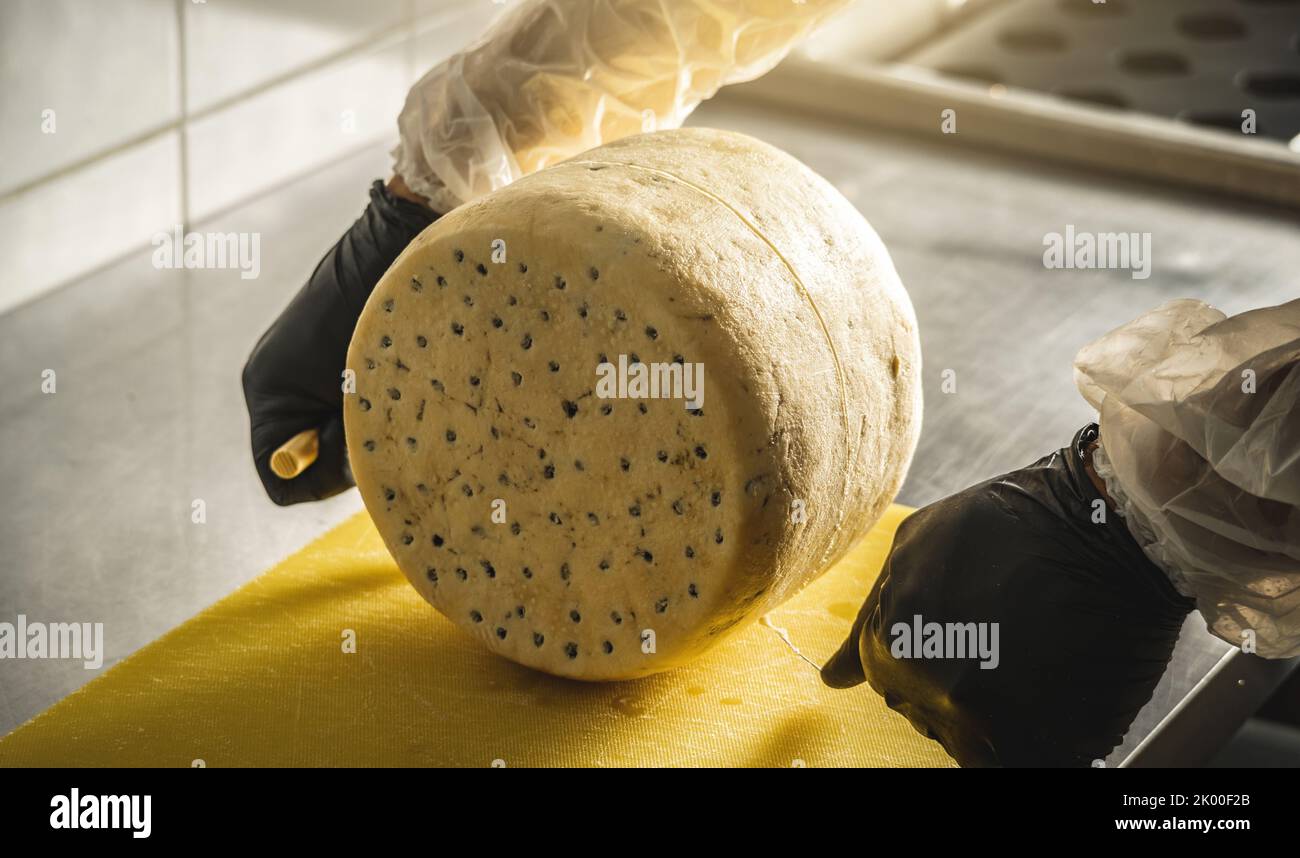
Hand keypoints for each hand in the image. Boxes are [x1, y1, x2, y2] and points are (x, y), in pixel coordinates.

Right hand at [241, 180, 436, 504]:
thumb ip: (346, 442)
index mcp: (269, 389)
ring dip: (360, 423)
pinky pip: (334, 401)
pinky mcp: (319, 352)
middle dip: (343, 449)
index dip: (321, 479)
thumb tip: (346, 471)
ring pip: (324, 430)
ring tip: (391, 387)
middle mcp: (270, 379)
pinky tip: (392, 376)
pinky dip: (364, 402)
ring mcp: (293, 364)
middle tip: (382, 411)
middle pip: (301, 457)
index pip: (277, 476)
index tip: (359, 444)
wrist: (400, 243)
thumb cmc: (385, 314)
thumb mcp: (365, 391)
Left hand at [821, 425, 1194, 766]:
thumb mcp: (916, 549)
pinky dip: (1040, 733)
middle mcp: (943, 697)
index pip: (888, 683)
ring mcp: (1001, 727)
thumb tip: (831, 680)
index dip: (926, 652)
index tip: (964, 625)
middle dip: (956, 683)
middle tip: (1002, 634)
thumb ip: (868, 620)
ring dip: (996, 712)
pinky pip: (1030, 757)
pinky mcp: (1058, 747)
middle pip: (930, 715)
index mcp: (898, 651)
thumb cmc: (1008, 527)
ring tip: (1030, 654)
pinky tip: (1055, 684)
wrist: (1113, 530)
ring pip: (976, 743)